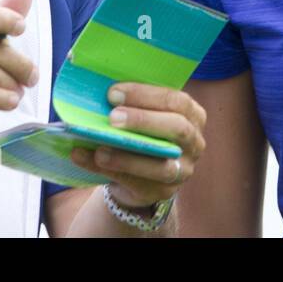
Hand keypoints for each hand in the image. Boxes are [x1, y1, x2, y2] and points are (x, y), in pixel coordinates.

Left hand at [69, 81, 206, 208]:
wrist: (138, 172)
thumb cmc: (142, 131)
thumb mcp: (145, 113)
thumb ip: (133, 102)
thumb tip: (103, 89)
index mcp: (193, 115)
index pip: (176, 100)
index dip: (145, 95)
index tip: (113, 93)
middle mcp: (194, 143)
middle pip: (177, 129)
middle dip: (143, 121)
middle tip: (112, 117)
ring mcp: (183, 170)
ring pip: (161, 165)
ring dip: (127, 156)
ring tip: (99, 149)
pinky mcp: (164, 191)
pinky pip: (137, 183)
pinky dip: (109, 170)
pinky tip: (87, 158)